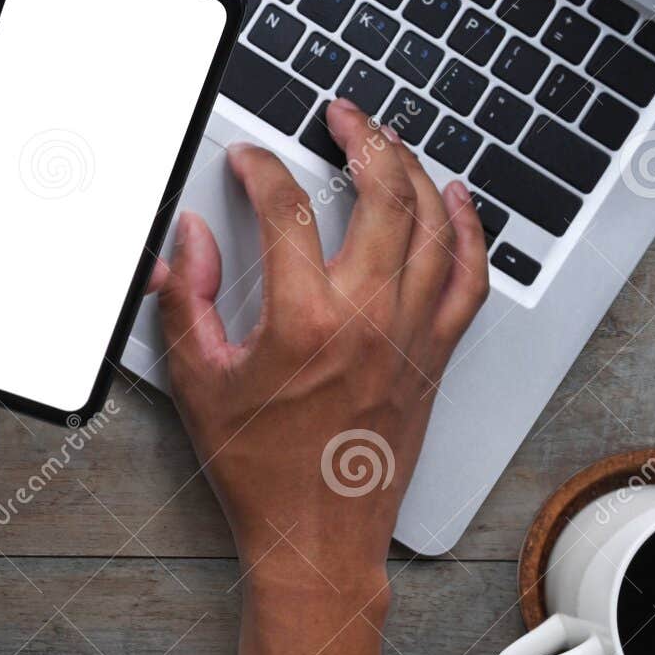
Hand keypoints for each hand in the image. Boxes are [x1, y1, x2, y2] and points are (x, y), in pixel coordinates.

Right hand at [157, 98, 488, 654]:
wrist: (318, 538)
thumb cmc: (260, 471)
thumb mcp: (198, 383)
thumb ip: (185, 303)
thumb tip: (187, 242)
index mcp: (304, 323)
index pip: (288, 213)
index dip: (263, 171)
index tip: (247, 160)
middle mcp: (369, 321)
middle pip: (384, 197)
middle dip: (362, 140)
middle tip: (341, 116)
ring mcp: (412, 336)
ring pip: (434, 227)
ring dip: (415, 171)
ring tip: (390, 142)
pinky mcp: (435, 357)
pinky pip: (469, 277)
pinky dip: (468, 230)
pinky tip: (456, 201)